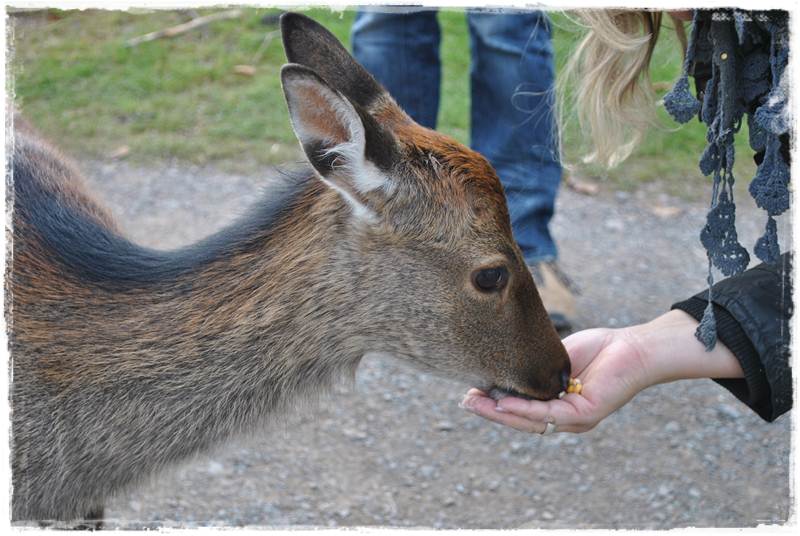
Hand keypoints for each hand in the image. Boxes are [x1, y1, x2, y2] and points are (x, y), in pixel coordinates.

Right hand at [460, 326, 649, 432]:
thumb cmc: (599, 349)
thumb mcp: (554, 357)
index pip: (519, 411)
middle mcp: (564, 419)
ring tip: (475, 403)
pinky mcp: (586, 414)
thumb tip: (499, 363)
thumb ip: (531, 366)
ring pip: (531, 421)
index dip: (494, 405)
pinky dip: (524, 409)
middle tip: (464, 401)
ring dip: (500, 414)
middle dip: (490, 412)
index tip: (470, 393)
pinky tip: (504, 402)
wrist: (634, 346)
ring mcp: (575, 420)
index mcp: (556, 407)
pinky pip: (548, 414)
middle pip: (520, 421)